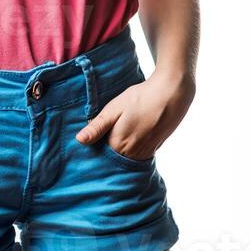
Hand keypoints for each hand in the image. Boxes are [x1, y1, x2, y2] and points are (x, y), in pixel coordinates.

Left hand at [75, 70, 195, 160]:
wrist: (171, 94)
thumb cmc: (140, 98)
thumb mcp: (114, 108)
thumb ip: (97, 127)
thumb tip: (79, 140)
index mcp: (118, 145)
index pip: (100, 153)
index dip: (95, 144)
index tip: (92, 136)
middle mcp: (132, 154)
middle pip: (113, 156)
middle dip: (107, 148)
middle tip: (109, 129)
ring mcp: (145, 153)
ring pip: (126, 156)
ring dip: (121, 148)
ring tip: (122, 129)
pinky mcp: (154, 149)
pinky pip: (138, 154)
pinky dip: (132, 147)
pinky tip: (133, 131)